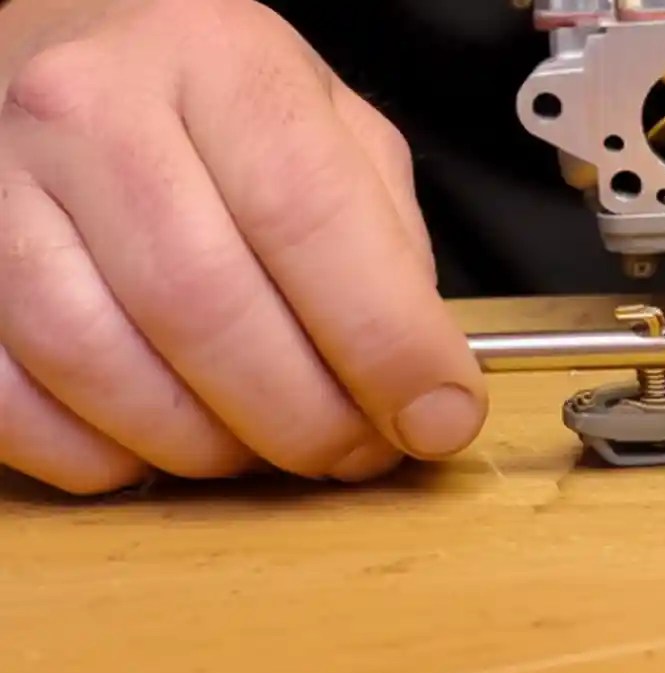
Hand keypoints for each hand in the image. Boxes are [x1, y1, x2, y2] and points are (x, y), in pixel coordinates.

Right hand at [0, 0, 485, 493]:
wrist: (67, 43)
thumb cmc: (209, 90)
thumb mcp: (328, 122)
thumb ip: (386, 241)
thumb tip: (423, 383)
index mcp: (219, 61)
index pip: (311, 219)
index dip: (387, 346)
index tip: (438, 418)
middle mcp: (91, 110)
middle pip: (208, 309)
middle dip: (306, 419)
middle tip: (355, 450)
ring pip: (103, 368)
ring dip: (208, 447)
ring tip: (261, 442)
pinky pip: (17, 402)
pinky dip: (102, 454)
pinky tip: (158, 437)